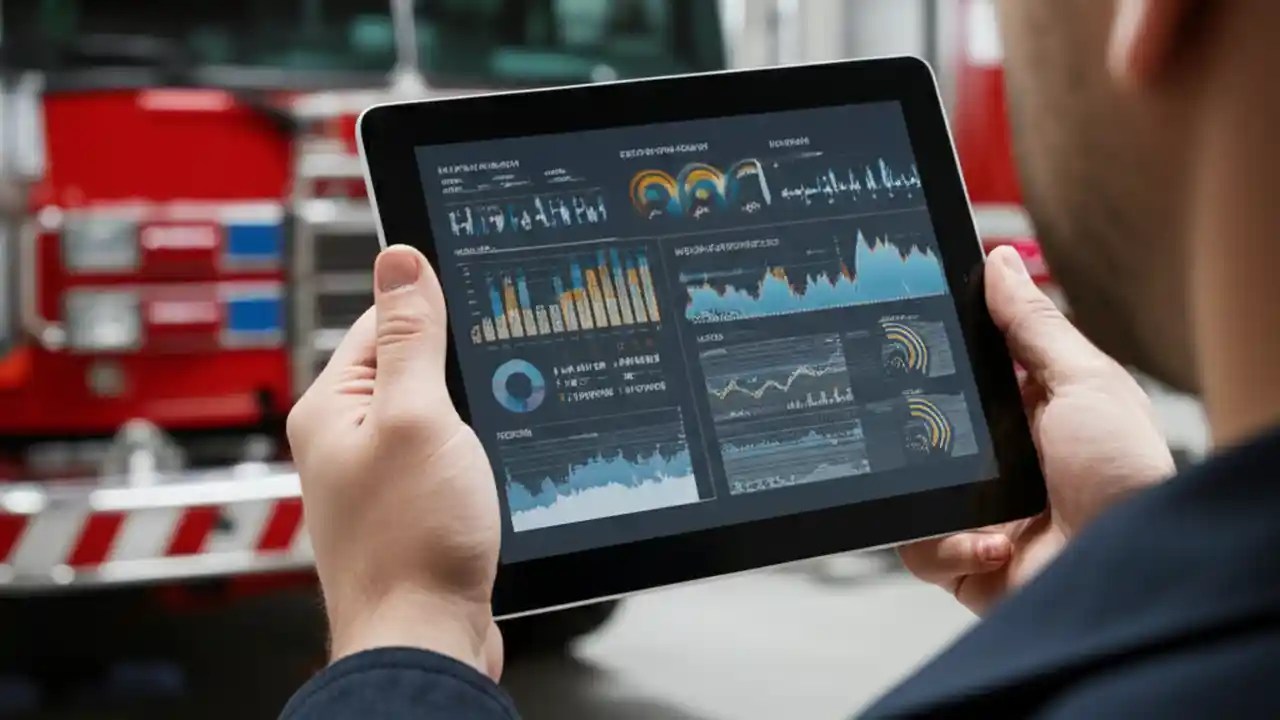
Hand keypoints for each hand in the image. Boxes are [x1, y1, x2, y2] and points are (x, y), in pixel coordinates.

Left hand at [288, 245, 503, 678]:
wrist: (424, 641)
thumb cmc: (412, 543)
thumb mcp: (418, 416)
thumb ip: (410, 337)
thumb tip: (400, 260)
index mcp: (331, 408)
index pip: (381, 320)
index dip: (433, 308)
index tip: (479, 300)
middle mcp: (345, 441)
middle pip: (410, 367)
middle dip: (459, 368)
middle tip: (497, 379)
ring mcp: (377, 479)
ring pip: (434, 416)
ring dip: (470, 419)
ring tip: (494, 435)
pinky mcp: (410, 511)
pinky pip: (444, 460)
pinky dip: (472, 458)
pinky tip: (492, 472)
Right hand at [898, 246, 1175, 613]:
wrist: (1128, 576)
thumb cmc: (1125, 476)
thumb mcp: (1085, 382)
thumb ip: (1034, 324)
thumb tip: (998, 261)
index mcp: (1030, 416)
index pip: (969, 375)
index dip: (941, 356)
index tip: (914, 333)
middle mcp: (1002, 465)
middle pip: (928, 428)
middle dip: (920, 426)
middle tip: (923, 419)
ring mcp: (979, 513)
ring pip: (910, 488)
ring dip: (940, 495)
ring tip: (981, 499)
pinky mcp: (963, 563)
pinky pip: (918, 548)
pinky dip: (950, 546)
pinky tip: (998, 543)